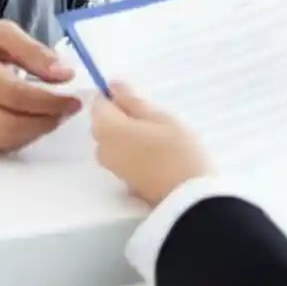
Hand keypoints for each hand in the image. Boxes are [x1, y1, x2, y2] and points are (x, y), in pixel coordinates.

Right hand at [0, 18, 80, 153]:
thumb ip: (33, 51)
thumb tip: (66, 75)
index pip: (14, 94)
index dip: (48, 101)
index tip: (72, 98)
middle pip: (9, 124)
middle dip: (46, 121)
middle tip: (67, 109)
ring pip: (4, 140)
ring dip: (36, 132)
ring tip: (53, 114)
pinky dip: (20, 139)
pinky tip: (32, 122)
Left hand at [90, 83, 211, 205]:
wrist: (187, 200)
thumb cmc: (177, 150)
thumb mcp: (160, 117)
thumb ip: (133, 100)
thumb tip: (113, 86)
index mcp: (105, 127)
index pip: (99, 102)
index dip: (117, 97)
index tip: (141, 101)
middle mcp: (100, 148)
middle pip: (105, 122)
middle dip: (124, 116)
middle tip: (156, 119)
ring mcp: (111, 167)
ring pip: (115, 140)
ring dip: (131, 134)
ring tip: (162, 138)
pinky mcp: (123, 182)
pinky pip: (123, 156)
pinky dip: (135, 151)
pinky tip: (159, 154)